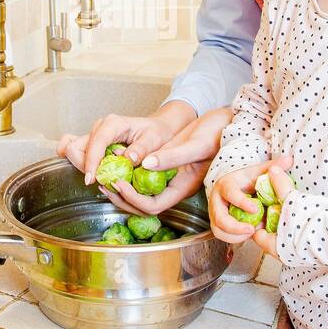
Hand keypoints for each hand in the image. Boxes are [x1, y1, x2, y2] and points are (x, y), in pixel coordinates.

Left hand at [101, 107, 235, 215]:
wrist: (223, 122)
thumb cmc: (216, 135)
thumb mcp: (195, 145)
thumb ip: (172, 157)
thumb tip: (146, 163)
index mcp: (182, 188)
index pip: (153, 205)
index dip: (133, 199)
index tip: (118, 183)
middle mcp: (173, 186)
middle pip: (142, 204)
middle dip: (121, 196)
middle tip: (104, 182)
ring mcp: (168, 176)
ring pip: (140, 191)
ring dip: (121, 186)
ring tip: (105, 173)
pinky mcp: (163, 164)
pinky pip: (141, 175)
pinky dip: (128, 171)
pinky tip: (117, 160)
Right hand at [209, 156, 294, 247]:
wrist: (234, 186)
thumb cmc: (246, 179)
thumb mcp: (258, 171)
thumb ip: (273, 166)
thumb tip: (289, 159)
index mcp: (226, 184)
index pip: (230, 193)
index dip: (242, 202)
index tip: (256, 209)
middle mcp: (216, 199)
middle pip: (219, 217)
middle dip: (235, 227)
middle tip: (252, 229)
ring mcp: (215, 212)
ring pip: (218, 229)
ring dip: (234, 236)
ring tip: (251, 234)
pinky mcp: (217, 223)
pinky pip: (221, 235)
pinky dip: (234, 239)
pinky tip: (248, 236)